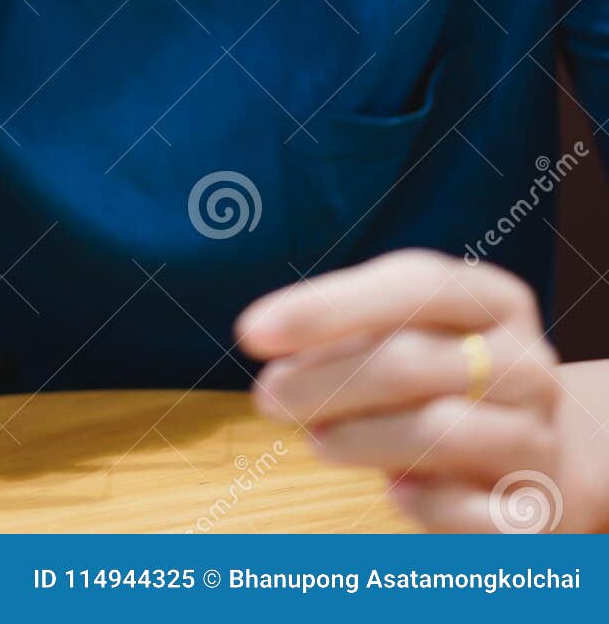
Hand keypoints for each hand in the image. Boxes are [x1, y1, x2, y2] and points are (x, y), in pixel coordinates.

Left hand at [233, 249, 607, 532]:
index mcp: (493, 298)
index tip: (252, 331)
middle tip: (266, 397)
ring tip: (314, 440)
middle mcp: (526, 360)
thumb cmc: (450, 378)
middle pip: (411, 362)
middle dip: (323, 381)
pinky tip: (394, 489)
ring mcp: (537, 433)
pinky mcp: (537, 507)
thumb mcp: (415, 332)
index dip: (326, 306)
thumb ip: (355, 328)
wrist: (544, 451)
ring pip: (436, 431)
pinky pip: (467, 509)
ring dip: (358, 438)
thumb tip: (270, 337)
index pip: (411, 285)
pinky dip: (423, 501)